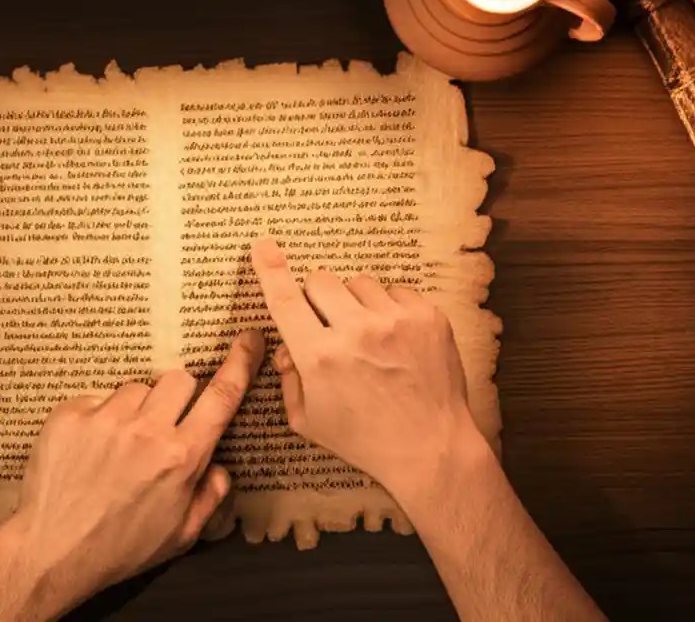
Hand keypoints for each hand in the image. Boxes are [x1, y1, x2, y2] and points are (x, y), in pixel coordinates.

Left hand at [0, 329, 264, 615]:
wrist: (52, 552)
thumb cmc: (121, 549)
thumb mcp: (182, 535)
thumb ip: (211, 496)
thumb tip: (220, 466)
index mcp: (182, 457)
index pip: (221, 397)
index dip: (241, 363)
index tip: (250, 338)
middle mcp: (147, 429)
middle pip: (179, 379)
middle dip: (178, 397)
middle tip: (164, 426)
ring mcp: (106, 418)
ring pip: (136, 387)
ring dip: (136, 408)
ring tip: (119, 444)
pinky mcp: (70, 415)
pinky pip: (96, 397)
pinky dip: (98, 417)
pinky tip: (89, 449)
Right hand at [250, 238, 484, 504]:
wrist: (431, 449)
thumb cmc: (364, 439)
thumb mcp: (308, 420)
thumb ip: (288, 378)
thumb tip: (286, 345)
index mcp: (319, 357)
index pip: (285, 300)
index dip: (269, 269)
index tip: (263, 246)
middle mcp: (356, 332)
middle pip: (320, 280)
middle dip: (317, 298)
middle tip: (329, 324)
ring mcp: (395, 321)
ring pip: (359, 283)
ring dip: (355, 303)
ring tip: (368, 336)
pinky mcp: (428, 317)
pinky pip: (396, 292)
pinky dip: (390, 310)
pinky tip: (395, 340)